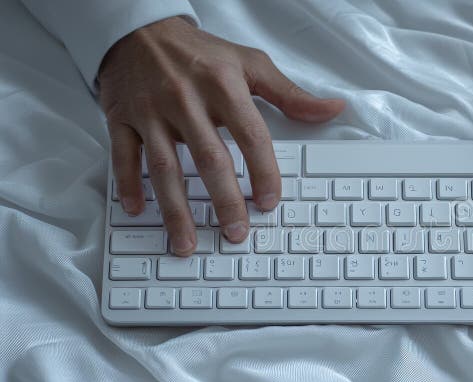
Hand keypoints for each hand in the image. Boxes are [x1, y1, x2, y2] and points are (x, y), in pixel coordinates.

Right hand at [99, 17, 344, 255]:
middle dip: (224, 201)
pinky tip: (137, 211)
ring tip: (187, 243)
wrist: (140, 27)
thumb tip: (332, 109)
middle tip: (236, 233)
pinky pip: (124, 156)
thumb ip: (290, 94)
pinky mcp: (121, 118)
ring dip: (176, 210)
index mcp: (222, 86)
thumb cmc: (200, 53)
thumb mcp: (249, 63)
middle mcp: (186, 100)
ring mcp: (151, 112)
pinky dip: (128, 184)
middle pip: (209, 159)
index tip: (269, 202)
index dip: (263, 172)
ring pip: (164, 167)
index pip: (251, 136)